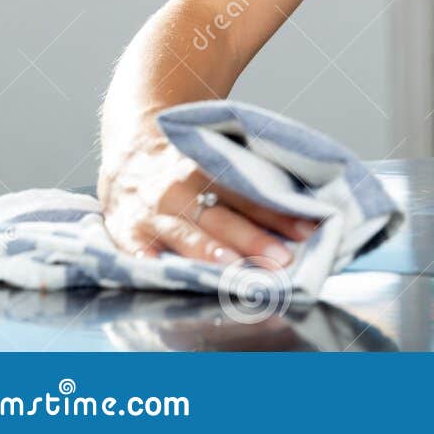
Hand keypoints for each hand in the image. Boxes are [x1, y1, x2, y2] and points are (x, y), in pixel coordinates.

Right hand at [97, 124, 319, 267]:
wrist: (132, 158)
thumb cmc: (192, 168)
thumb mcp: (221, 161)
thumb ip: (254, 181)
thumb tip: (306, 206)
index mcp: (208, 167)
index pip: (248, 192)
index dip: (278, 212)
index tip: (309, 229)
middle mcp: (178, 189)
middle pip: (220, 216)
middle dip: (252, 239)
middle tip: (282, 259)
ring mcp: (150, 212)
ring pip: (185, 235)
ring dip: (212, 254)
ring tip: (239, 271)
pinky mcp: (125, 232)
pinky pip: (137, 250)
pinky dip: (150, 263)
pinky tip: (169, 275)